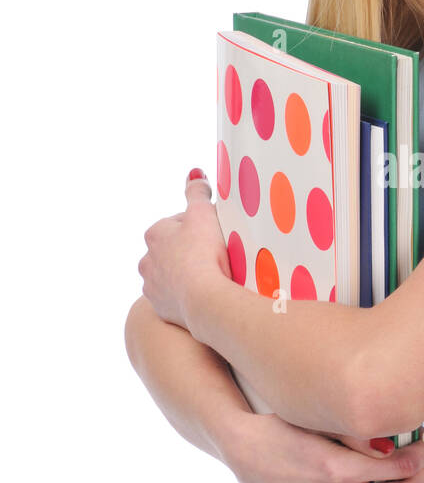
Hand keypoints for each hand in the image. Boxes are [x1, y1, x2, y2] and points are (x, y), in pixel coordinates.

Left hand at [138, 170, 231, 328]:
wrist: (203, 299)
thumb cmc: (203, 253)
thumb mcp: (203, 213)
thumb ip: (197, 192)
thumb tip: (194, 173)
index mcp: (154, 233)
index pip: (179, 223)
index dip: (201, 226)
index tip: (217, 233)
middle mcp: (147, 260)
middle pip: (173, 250)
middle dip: (190, 251)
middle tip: (216, 255)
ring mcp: (153, 286)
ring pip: (173, 275)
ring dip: (188, 274)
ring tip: (212, 277)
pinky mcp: (161, 308)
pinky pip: (177, 298)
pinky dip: (188, 295)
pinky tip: (205, 294)